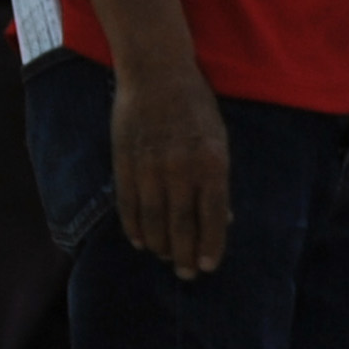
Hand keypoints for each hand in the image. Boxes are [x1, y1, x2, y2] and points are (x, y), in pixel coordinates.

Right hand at [107, 51, 229, 278]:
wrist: (156, 74)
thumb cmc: (196, 107)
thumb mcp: (219, 140)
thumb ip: (218, 181)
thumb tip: (224, 221)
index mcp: (211, 164)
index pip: (212, 218)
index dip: (210, 247)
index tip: (208, 267)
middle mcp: (181, 170)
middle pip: (182, 226)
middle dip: (184, 256)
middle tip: (186, 274)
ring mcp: (150, 168)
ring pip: (153, 222)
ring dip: (160, 246)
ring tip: (166, 258)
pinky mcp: (125, 164)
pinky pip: (129, 206)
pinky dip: (134, 228)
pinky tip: (141, 242)